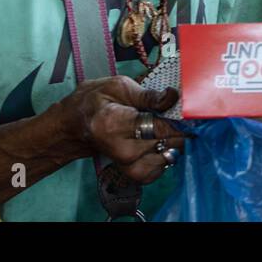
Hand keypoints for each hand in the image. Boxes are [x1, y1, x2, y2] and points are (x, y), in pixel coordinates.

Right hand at [60, 76, 185, 184]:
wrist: (77, 126)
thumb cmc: (96, 101)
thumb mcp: (118, 86)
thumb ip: (148, 95)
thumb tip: (172, 97)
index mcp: (115, 125)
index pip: (159, 128)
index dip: (178, 118)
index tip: (184, 109)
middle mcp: (123, 151)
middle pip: (168, 143)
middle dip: (177, 127)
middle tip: (174, 114)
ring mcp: (129, 166)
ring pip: (170, 156)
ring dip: (173, 140)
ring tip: (163, 126)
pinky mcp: (135, 175)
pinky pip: (162, 167)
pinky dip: (165, 153)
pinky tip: (157, 140)